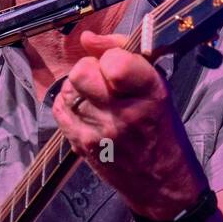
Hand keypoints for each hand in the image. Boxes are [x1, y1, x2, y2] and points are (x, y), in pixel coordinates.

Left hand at [52, 31, 205, 219]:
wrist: (162, 183)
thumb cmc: (162, 130)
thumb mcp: (158, 87)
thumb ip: (124, 56)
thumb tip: (86, 38)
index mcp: (150, 92)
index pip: (113, 60)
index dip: (110, 58)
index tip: (118, 68)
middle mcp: (124, 112)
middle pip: (83, 73)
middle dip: (89, 69)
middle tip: (100, 79)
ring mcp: (100, 131)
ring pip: (69, 90)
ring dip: (78, 88)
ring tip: (93, 96)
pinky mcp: (83, 145)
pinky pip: (60, 111)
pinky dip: (67, 105)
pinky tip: (83, 109)